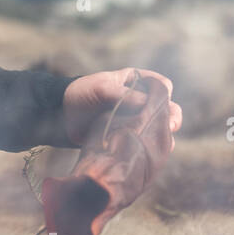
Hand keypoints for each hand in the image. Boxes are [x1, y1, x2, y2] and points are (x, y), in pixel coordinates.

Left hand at [62, 67, 182, 149]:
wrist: (61, 116)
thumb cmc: (80, 94)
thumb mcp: (100, 88)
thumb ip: (123, 94)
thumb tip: (147, 104)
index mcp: (135, 82)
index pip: (161, 85)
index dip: (165, 93)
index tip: (161, 103)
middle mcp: (139, 100)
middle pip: (167, 107)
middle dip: (172, 116)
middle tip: (171, 126)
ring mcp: (135, 119)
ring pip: (159, 127)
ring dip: (164, 134)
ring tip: (164, 142)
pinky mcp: (129, 136)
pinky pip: (146, 141)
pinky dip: (151, 146)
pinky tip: (152, 152)